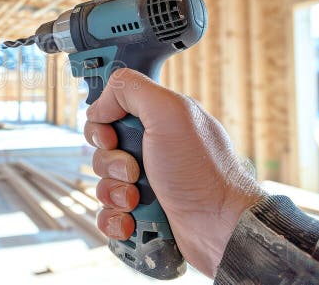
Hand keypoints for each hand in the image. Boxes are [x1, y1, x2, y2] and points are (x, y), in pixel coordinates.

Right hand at [84, 68, 263, 276]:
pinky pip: (109, 214)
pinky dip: (114, 219)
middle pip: (102, 151)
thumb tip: (98, 107)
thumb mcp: (169, 112)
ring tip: (136, 201)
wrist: (220, 227)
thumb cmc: (200, 170)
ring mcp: (147, 184)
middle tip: (134, 171)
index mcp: (158, 121)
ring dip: (114, 194)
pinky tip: (130, 222)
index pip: (109, 114)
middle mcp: (152, 150)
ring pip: (104, 184)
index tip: (112, 137)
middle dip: (110, 164)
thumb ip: (130, 90)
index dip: (101, 126)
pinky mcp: (143, 214)